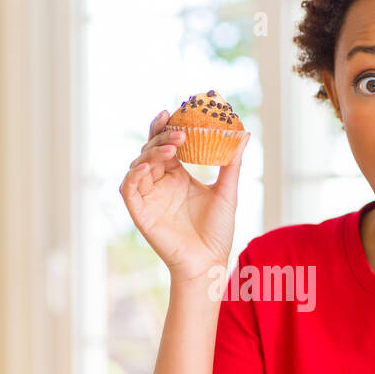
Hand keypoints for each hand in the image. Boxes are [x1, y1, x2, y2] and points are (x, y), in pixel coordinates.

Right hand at [119, 110, 250, 282]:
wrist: (209, 262)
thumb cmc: (217, 231)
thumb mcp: (227, 193)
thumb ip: (232, 164)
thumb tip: (244, 134)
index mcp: (177, 175)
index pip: (167, 144)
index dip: (167, 127)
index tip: (175, 111)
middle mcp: (160, 183)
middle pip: (152, 149)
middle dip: (162, 136)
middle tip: (178, 130)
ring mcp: (148, 196)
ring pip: (139, 163)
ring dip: (152, 152)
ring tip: (172, 148)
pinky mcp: (139, 210)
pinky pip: (129, 186)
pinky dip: (136, 173)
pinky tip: (149, 166)